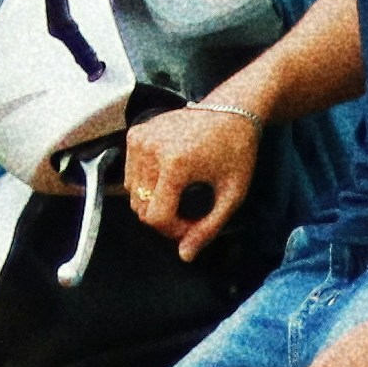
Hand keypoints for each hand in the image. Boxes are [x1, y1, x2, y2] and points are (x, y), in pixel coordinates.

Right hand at [125, 99, 259, 259]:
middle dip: (165, 217)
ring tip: (181, 193)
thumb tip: (185, 256)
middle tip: (191, 208)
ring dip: (154, 201)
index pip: (155, 218)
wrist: (232, 109)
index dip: (175, 229)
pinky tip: (170, 175)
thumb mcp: (232, 194)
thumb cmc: (237, 152)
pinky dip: (146, 182)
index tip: (196, 222)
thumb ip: (209, 228)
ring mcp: (139, 139)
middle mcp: (150, 150)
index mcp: (174, 165)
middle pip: (141, 208)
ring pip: (132, 194)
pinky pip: (130, 173)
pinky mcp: (135, 133)